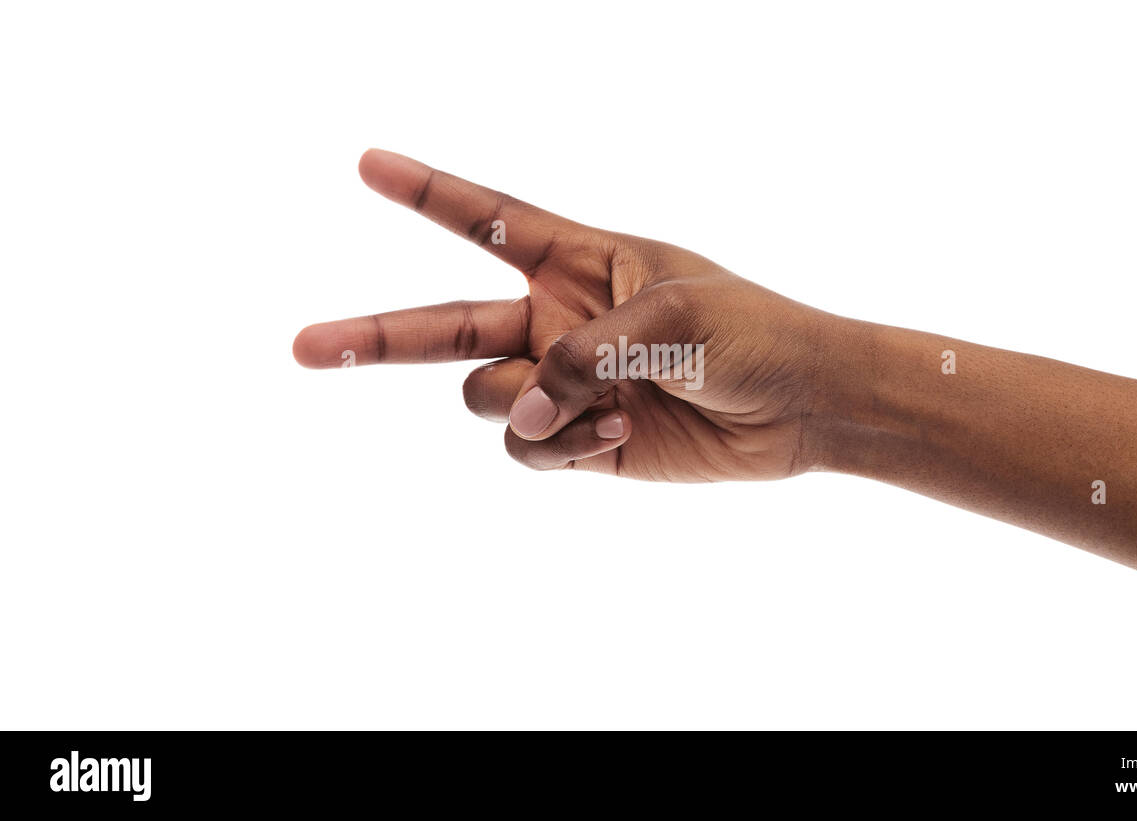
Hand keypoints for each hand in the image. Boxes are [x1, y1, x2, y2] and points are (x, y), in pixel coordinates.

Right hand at [294, 149, 831, 480]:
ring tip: (603, 407)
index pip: (487, 221)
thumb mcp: (673, 319)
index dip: (426, 193)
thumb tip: (522, 412)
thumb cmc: (752, 332)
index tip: (367, 163)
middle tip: (302, 347)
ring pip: (487, 399)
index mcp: (579, 262)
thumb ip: (585, 357)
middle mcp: (556, 320)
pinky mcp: (582, 440)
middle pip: (442, 327)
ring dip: (528, 407)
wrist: (800, 406)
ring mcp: (563, 384)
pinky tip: (617, 434)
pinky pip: (528, 450)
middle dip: (373, 338)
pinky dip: (560, 447)